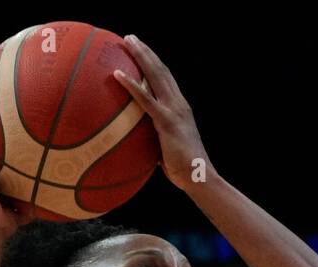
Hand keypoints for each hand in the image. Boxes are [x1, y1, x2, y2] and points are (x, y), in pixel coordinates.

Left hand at [112, 35, 209, 192]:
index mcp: (181, 110)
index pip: (167, 81)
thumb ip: (155, 142)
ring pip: (156, 76)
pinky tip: (116, 73)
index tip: (142, 52)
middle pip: (161, 71)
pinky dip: (131, 84)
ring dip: (141, 56)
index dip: (154, 64)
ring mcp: (174, 111)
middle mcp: (179, 105)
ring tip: (127, 41)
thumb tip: (137, 145)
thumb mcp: (168, 152)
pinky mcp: (166, 122)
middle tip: (130, 38)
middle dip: (146, 52)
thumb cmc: (185, 172)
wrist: (200, 178)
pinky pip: (145, 99)